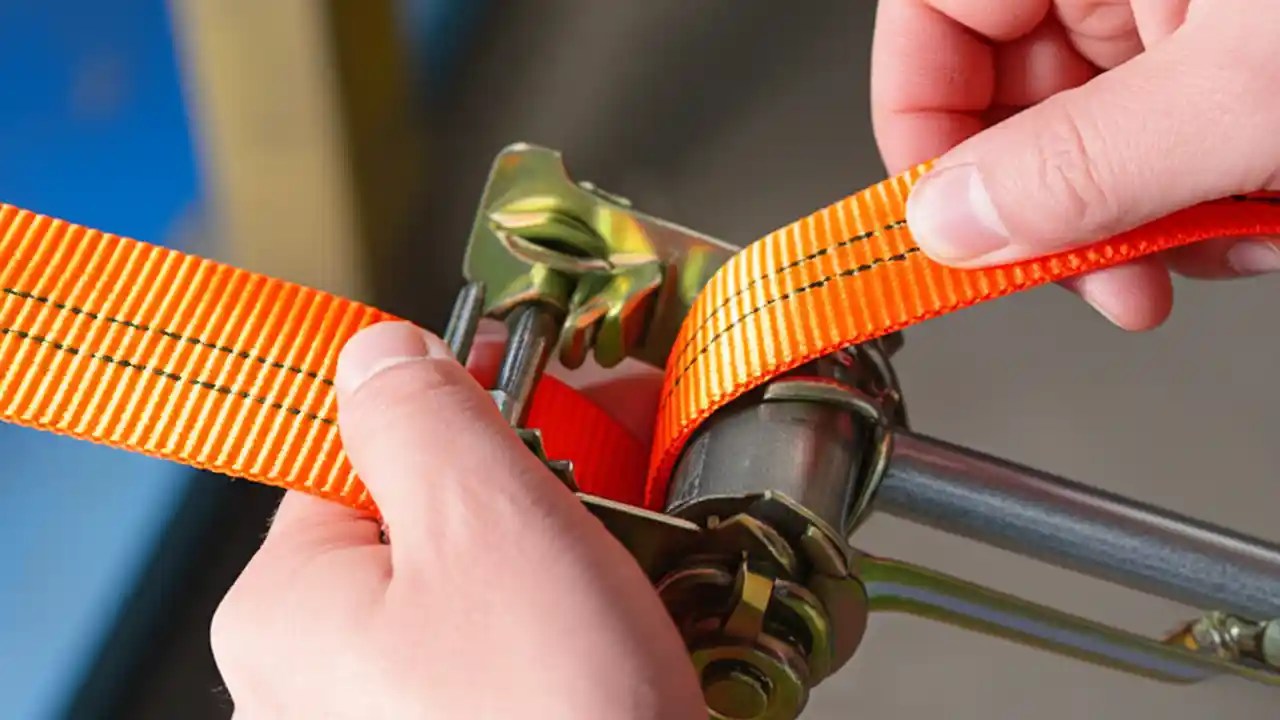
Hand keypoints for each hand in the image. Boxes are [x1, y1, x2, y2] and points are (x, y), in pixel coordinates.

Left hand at [209, 321, 702, 718]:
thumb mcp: (486, 522)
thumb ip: (419, 415)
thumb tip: (380, 351)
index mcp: (283, 609)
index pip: (350, 457)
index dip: (451, 416)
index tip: (530, 396)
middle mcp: (301, 686)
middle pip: (418, 529)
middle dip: (522, 495)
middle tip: (608, 490)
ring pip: (469, 599)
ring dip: (554, 565)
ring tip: (634, 577)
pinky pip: (496, 664)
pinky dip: (557, 635)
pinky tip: (617, 641)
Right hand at [871, 0, 1279, 329]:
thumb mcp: (1237, 94)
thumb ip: (1083, 163)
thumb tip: (952, 226)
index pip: (927, 21)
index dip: (919, 133)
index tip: (950, 236)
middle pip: (1005, 99)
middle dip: (1058, 210)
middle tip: (1100, 276)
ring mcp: (1175, 10)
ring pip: (1086, 138)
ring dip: (1142, 220)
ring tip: (1219, 241)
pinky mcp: (1224, 52)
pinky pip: (1160, 139)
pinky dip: (1198, 196)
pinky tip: (1254, 215)